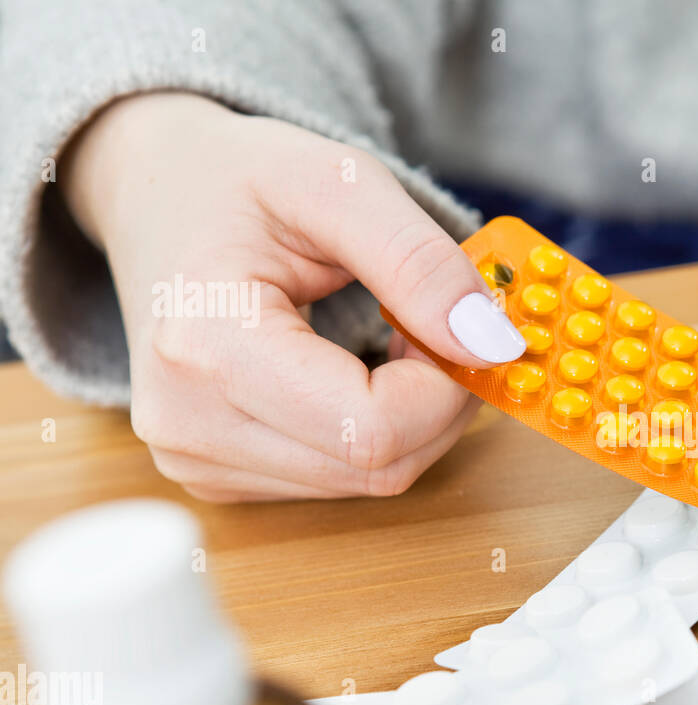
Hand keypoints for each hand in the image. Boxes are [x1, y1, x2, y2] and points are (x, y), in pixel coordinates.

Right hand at [59, 92, 523, 501]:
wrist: (154, 194)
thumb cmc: (236, 181)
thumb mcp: (337, 181)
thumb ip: (418, 262)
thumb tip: (492, 348)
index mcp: (206, 348)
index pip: (374, 428)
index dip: (446, 384)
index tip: (453, 320)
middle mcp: (187, 425)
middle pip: (381, 465)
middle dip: (439, 400)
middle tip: (431, 324)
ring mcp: (196, 460)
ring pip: (372, 480)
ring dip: (413, 417)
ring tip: (387, 337)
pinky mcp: (216, 476)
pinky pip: (343, 479)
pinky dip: (378, 431)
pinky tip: (356, 373)